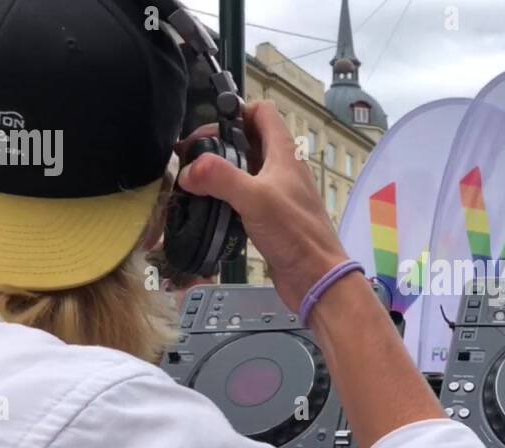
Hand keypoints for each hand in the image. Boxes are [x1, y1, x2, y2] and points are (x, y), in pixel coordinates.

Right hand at [175, 101, 347, 309]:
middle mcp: (282, 169)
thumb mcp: (254, 198)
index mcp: (284, 154)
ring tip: (191, 181)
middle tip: (189, 157)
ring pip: (244, 170)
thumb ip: (220, 177)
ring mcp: (277, 194)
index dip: (236, 111)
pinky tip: (207, 207)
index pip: (262, 113)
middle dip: (218, 144)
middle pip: (247, 141)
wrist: (316, 278)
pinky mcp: (271, 217)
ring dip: (219, 172)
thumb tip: (189, 169)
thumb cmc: (295, 234)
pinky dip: (225, 197)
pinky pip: (244, 197)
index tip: (209, 128)